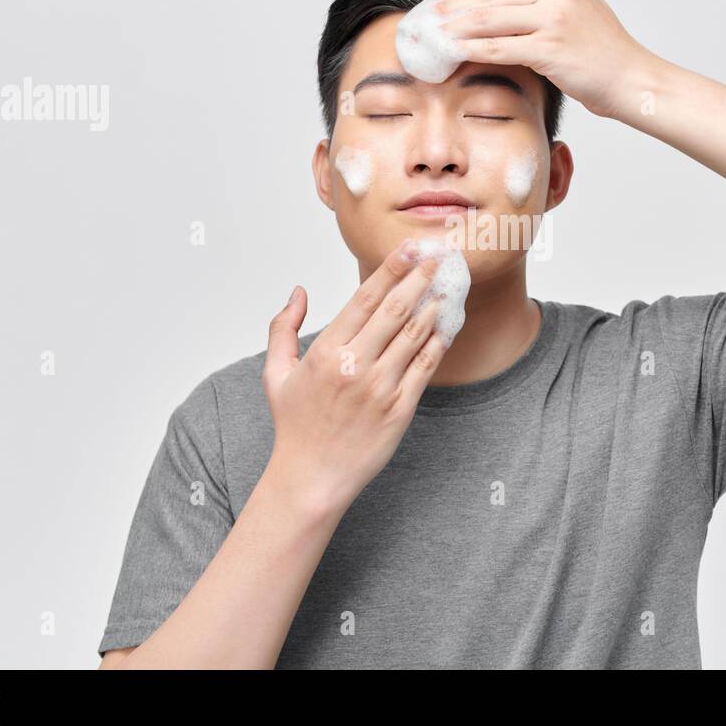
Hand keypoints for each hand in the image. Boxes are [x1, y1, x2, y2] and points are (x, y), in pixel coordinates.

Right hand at [262, 240, 445, 515]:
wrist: (312, 478)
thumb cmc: (296, 426)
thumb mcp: (276, 374)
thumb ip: (283, 328)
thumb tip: (298, 292)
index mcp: (326, 351)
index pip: (364, 299)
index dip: (390, 269)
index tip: (408, 248)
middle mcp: (355, 365)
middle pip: (396, 309)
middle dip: (420, 277)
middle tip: (439, 255)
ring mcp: (380, 387)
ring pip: (416, 334)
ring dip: (435, 304)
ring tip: (448, 283)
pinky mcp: (400, 408)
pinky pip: (426, 366)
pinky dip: (439, 341)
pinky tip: (448, 324)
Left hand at [428, 0, 655, 119]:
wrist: (633, 79)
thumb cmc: (607, 48)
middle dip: (452, 6)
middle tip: (424, 13)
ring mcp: (554, 21)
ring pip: (491, 20)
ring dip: (455, 27)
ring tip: (431, 33)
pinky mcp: (551, 49)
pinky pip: (501, 48)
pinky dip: (473, 50)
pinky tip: (453, 52)